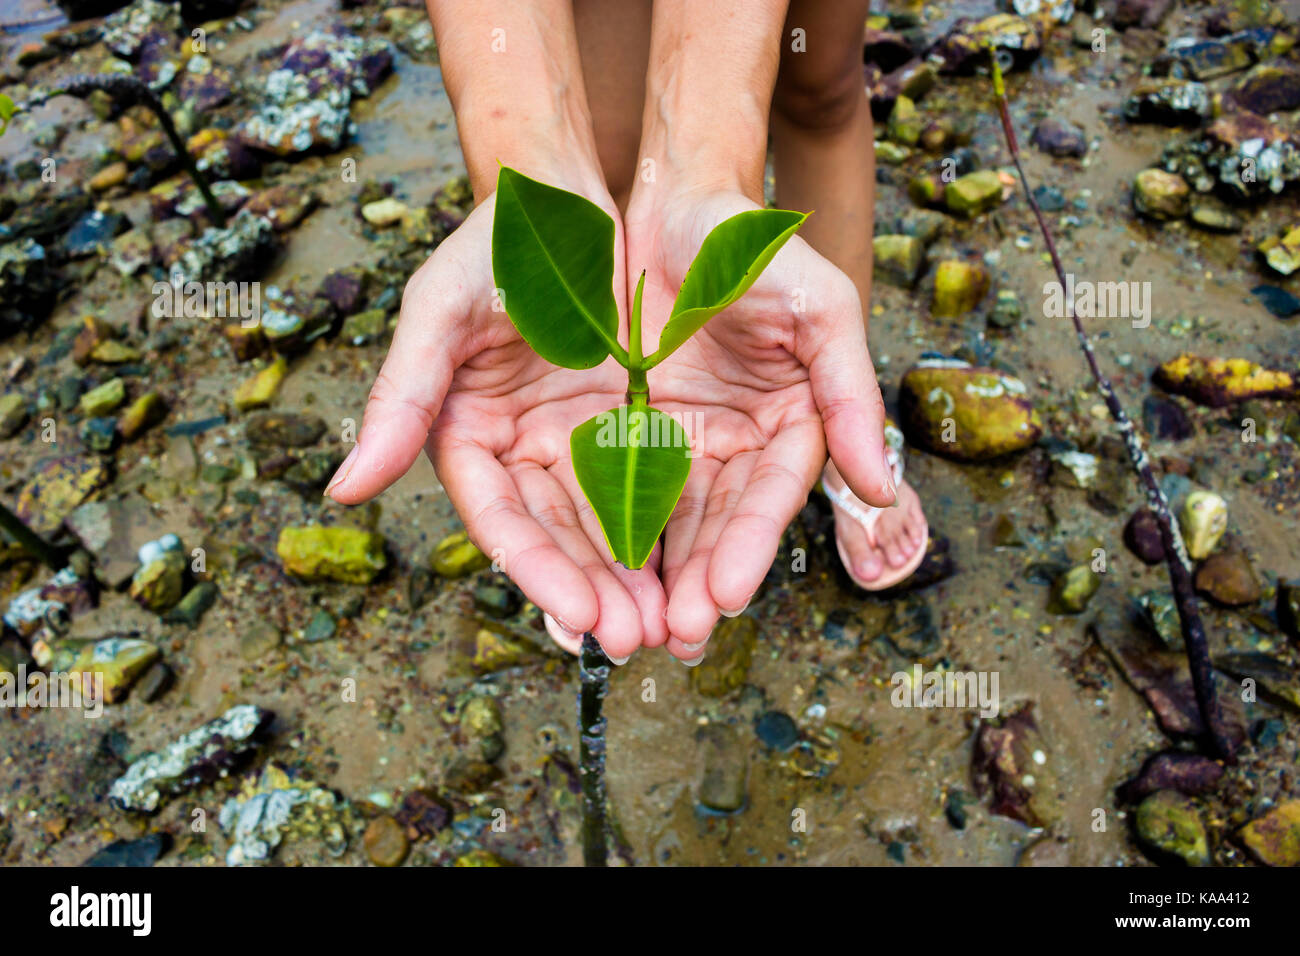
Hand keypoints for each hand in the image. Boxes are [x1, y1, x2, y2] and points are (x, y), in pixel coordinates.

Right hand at [326, 190, 667, 658]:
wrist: (572, 202)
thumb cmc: (496, 246)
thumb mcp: (443, 310)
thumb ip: (402, 397)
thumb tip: (342, 489)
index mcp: (471, 437)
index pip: (502, 521)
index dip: (538, 571)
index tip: (579, 616)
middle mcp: (526, 452)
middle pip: (561, 540)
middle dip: (597, 593)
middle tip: (637, 640)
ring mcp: (583, 444)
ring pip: (612, 527)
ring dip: (640, 579)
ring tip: (674, 626)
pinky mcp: (636, 428)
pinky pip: (659, 487)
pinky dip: (676, 530)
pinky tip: (701, 571)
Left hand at [623, 186, 895, 659]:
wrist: (670, 204)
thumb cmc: (754, 247)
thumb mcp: (818, 309)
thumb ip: (849, 395)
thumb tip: (879, 484)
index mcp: (787, 426)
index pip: (769, 500)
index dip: (748, 547)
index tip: (725, 594)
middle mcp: (731, 447)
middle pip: (713, 528)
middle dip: (694, 583)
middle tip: (674, 635)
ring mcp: (674, 443)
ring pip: (659, 524)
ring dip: (646, 578)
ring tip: (626, 629)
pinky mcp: (619, 434)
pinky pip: (605, 491)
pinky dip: (597, 536)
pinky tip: (584, 580)